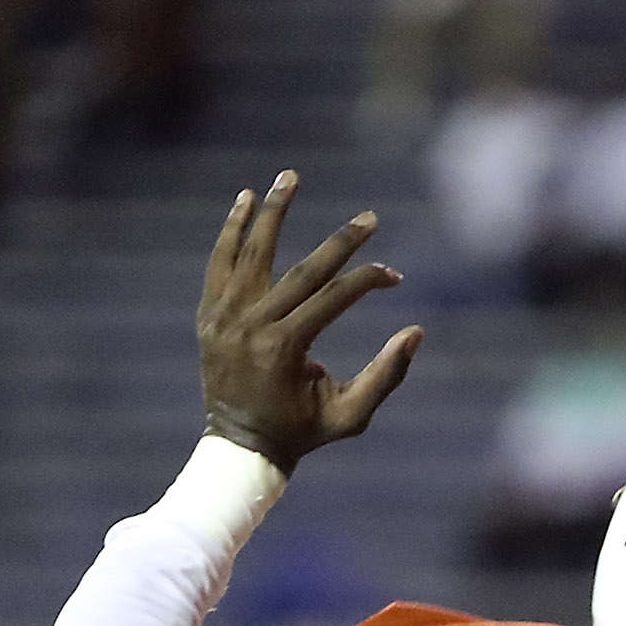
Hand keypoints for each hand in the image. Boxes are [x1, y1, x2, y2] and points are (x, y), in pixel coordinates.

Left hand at [196, 170, 423, 471]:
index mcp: (285, 348)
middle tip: (369, 217)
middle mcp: (251, 326)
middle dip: (340, 243)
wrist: (239, 448)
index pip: (333, 298)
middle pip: (300, 270)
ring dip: (273, 213)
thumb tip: (416, 332)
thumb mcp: (350, 415)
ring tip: (290, 177)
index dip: (367, 281)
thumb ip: (385, 376)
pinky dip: (232, 231)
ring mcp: (224, 318)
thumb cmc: (302, 433)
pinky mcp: (209, 315)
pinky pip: (220, 263)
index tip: (392, 275)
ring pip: (251, 253)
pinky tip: (247, 199)